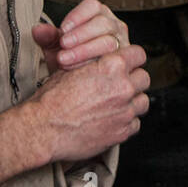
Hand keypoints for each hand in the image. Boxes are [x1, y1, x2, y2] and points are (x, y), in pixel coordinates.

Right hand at [29, 44, 150, 162]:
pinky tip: (112, 119)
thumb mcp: (70, 69)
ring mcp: (125, 111)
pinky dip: (127, 121)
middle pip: (144, 78)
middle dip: (134, 79)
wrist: (44, 129)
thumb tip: (100, 57)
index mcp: (112, 66)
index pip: (138, 55)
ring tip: (117, 103)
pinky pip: (135, 123)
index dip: (132, 58)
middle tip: (121, 84)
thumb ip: (93, 62)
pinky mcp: (122, 132)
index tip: (128, 63)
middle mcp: (123, 87)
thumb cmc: (52, 99)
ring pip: (143, 101)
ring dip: (133, 101)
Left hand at [32, 0, 129, 72]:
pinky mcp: (124, 61)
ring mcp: (121, 42)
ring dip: (84, 51)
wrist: (78, 82)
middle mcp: (113, 26)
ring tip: (65, 60)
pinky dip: (93, 64)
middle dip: (80, 35)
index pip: (92, 6)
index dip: (77, 16)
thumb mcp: (56, 48)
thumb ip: (48, 38)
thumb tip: (38, 30)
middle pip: (103, 23)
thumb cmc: (70, 59)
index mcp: (98, 15)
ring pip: (109, 42)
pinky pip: (113, 60)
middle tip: (63, 45)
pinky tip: (79, 70)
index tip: (63, 29)